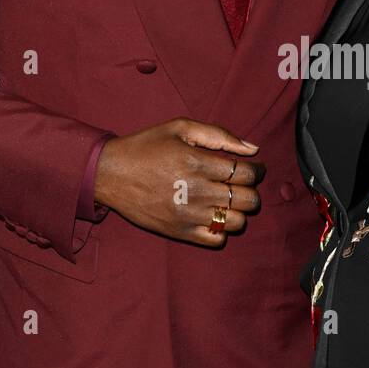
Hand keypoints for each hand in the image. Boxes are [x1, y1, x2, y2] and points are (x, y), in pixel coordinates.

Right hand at [94, 118, 264, 246]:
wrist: (110, 174)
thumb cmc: (146, 147)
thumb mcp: (180, 128)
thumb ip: (219, 135)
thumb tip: (253, 149)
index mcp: (197, 162)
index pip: (247, 173)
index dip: (258, 171)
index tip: (255, 169)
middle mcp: (196, 190)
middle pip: (248, 199)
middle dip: (251, 190)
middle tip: (242, 184)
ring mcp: (189, 215)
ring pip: (237, 222)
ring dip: (239, 210)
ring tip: (228, 200)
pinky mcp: (180, 232)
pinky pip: (217, 240)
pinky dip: (222, 229)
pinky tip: (213, 216)